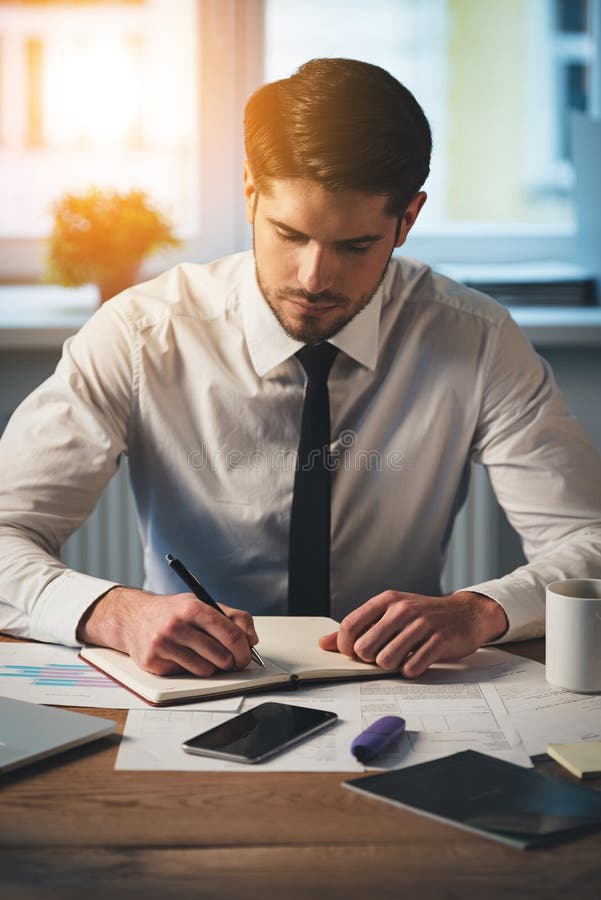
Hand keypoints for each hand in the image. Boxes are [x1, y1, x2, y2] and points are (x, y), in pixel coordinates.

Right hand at [76, 586, 258, 676]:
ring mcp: (163, 644)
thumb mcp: (201, 604)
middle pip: (221, 655)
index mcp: (193, 608)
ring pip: (205, 670)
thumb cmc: (172, 612)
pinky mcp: (153, 662)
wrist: (132, 617)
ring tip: (201, 654)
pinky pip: (185, 674)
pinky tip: (179, 655)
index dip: (244, 649)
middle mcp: (177, 625)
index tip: (246, 655)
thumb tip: (252, 639)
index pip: (230, 634)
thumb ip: (232, 617)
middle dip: (231, 662)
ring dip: (210, 667)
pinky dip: (188, 669)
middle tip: (230, 660)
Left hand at [318, 590, 507, 677]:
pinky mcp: (439, 641)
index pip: (350, 625)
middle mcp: (402, 610)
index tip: (355, 653)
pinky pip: (412, 668)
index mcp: (386, 601)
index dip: (346, 646)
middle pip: (365, 647)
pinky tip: (416, 662)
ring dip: (391, 667)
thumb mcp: (390, 613)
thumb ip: (358, 628)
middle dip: (370, 659)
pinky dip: (410, 671)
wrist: (465, 613)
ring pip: (386, 660)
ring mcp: (422, 625)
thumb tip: (324, 643)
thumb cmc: (423, 615)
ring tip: (401, 659)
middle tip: (382, 656)